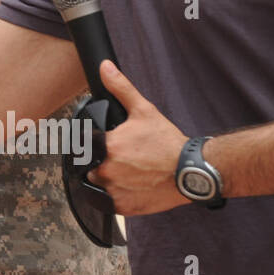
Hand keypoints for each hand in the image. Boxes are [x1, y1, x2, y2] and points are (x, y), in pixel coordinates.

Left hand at [88, 60, 190, 214]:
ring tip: (126, 171)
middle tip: (121, 158)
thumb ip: (121, 88)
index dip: (91, 143)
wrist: (191, 171)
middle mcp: (107, 171)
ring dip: (104, 179)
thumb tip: (105, 67)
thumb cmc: (167, 141)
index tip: (103, 144)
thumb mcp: (143, 110)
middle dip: (98, 161)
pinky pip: (108, 202)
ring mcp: (114, 191)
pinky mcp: (124, 208)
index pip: (83, 145)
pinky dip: (114, 195)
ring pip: (96, 185)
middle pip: (89, 166)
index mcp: (107, 147)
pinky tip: (130, 186)